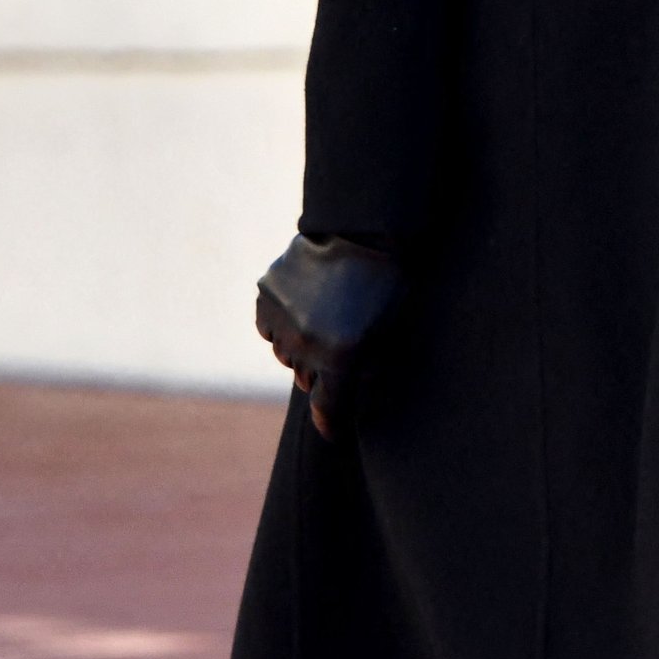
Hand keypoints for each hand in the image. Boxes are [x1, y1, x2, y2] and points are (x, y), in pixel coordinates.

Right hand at [255, 232, 403, 437]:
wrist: (367, 230)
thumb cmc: (389, 285)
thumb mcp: (392, 335)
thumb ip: (369, 377)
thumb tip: (339, 419)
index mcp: (342, 357)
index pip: (328, 410)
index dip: (332, 422)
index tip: (334, 428)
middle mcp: (306, 342)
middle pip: (307, 380)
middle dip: (324, 373)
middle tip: (344, 346)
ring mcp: (283, 317)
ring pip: (286, 354)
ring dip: (303, 347)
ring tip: (327, 318)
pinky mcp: (266, 294)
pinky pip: (269, 327)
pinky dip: (283, 324)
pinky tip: (306, 305)